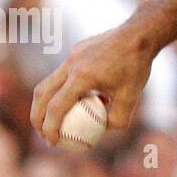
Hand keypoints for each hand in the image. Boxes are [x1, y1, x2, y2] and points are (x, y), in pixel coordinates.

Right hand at [31, 24, 155, 146]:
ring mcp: (71, 55)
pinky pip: (64, 73)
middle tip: (42, 134)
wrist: (139, 34)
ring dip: (47, 102)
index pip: (56, 107)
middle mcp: (71, 64)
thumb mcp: (131, 99)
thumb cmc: (137, 67)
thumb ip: (115, 120)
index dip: (50, 127)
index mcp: (82, 77)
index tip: (51, 142)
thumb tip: (98, 130)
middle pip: (42, 93)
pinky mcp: (75, 50)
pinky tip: (81, 99)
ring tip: (53, 120)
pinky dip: (64, 89)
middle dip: (37, 116)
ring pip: (49, 82)